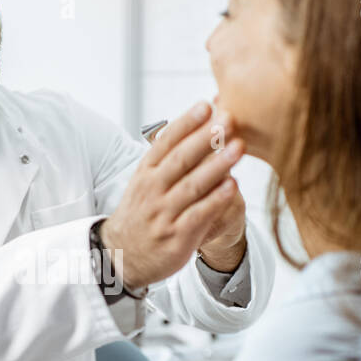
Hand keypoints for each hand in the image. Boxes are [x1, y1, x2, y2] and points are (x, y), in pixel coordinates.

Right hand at [100, 102, 244, 290]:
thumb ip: (170, 157)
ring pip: (192, 185)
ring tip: (238, 148)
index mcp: (146, 172)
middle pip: (180, 159)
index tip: (206, 105)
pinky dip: (215, 200)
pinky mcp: (176, 237)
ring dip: (217, 165)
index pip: (165, 142)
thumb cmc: (143, 212)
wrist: (122, 255)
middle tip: (228, 119)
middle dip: (205, 138)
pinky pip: (198, 215)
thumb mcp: (146, 181)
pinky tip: (233, 186)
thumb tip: (200, 125)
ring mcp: (163, 214)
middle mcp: (152, 190)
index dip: (186, 123)